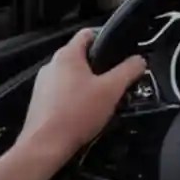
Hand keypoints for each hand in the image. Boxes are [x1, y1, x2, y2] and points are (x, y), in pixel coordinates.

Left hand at [16, 28, 146, 163]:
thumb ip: (128, 71)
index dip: (106, 38)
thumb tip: (140, 59)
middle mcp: (51, 64)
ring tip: (104, 99)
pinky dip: (75, 97)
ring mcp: (42, 84)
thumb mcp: (111, 90)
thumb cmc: (78, 112)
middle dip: (100, 66)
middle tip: (117, 81)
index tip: (122, 53)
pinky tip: (84, 113)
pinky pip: (62, 92)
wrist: (45, 145)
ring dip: (87, 83)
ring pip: (71, 76)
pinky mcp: (39, 102)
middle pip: (81, 56)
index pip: (88, 33)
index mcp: (67, 54)